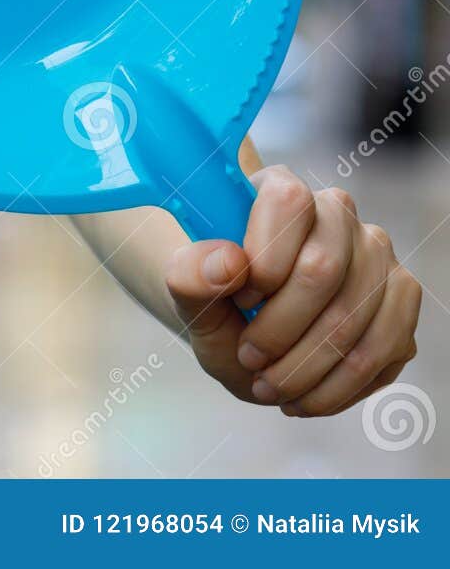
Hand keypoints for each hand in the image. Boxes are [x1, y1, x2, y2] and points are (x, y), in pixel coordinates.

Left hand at [165, 165, 419, 415]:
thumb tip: (229, 264)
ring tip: (269, 386)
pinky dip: (338, 387)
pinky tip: (303, 397)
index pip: (288, 202)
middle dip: (279, 329)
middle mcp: (337, 214)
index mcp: (280, 189)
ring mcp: (377, 256)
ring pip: (355, 317)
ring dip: (306, 366)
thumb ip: (190, 273)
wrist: (244, 333)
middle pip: (322, 269)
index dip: (263, 258)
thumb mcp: (187, 292)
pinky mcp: (401, 302)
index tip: (239, 300)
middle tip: (249, 358)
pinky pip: (384, 349)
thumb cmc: (216, 301)